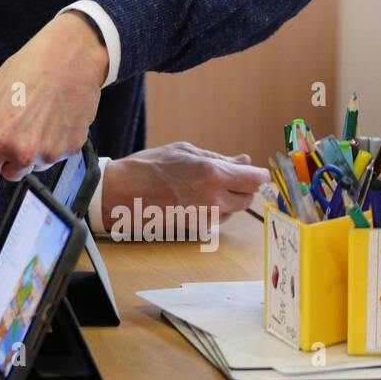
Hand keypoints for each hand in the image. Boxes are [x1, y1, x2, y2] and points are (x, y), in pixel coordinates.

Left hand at [0, 12, 107, 228]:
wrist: (70, 58)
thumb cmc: (23, 72)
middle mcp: (24, 152)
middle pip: (10, 173)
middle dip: (9, 155)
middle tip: (17, 122)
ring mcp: (51, 153)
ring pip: (32, 164)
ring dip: (31, 148)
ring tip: (37, 114)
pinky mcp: (72, 150)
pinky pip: (54, 156)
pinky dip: (51, 142)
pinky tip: (53, 117)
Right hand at [102, 142, 266, 236]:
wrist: (121, 194)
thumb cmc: (148, 167)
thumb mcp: (185, 151)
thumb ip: (219, 158)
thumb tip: (244, 161)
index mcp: (213, 174)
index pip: (255, 179)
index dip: (259, 174)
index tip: (256, 171)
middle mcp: (214, 199)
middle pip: (248, 197)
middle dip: (244, 186)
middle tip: (227, 175)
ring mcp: (207, 217)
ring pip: (235, 209)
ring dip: (229, 198)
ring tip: (204, 185)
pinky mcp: (198, 228)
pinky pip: (219, 218)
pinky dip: (216, 208)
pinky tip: (196, 198)